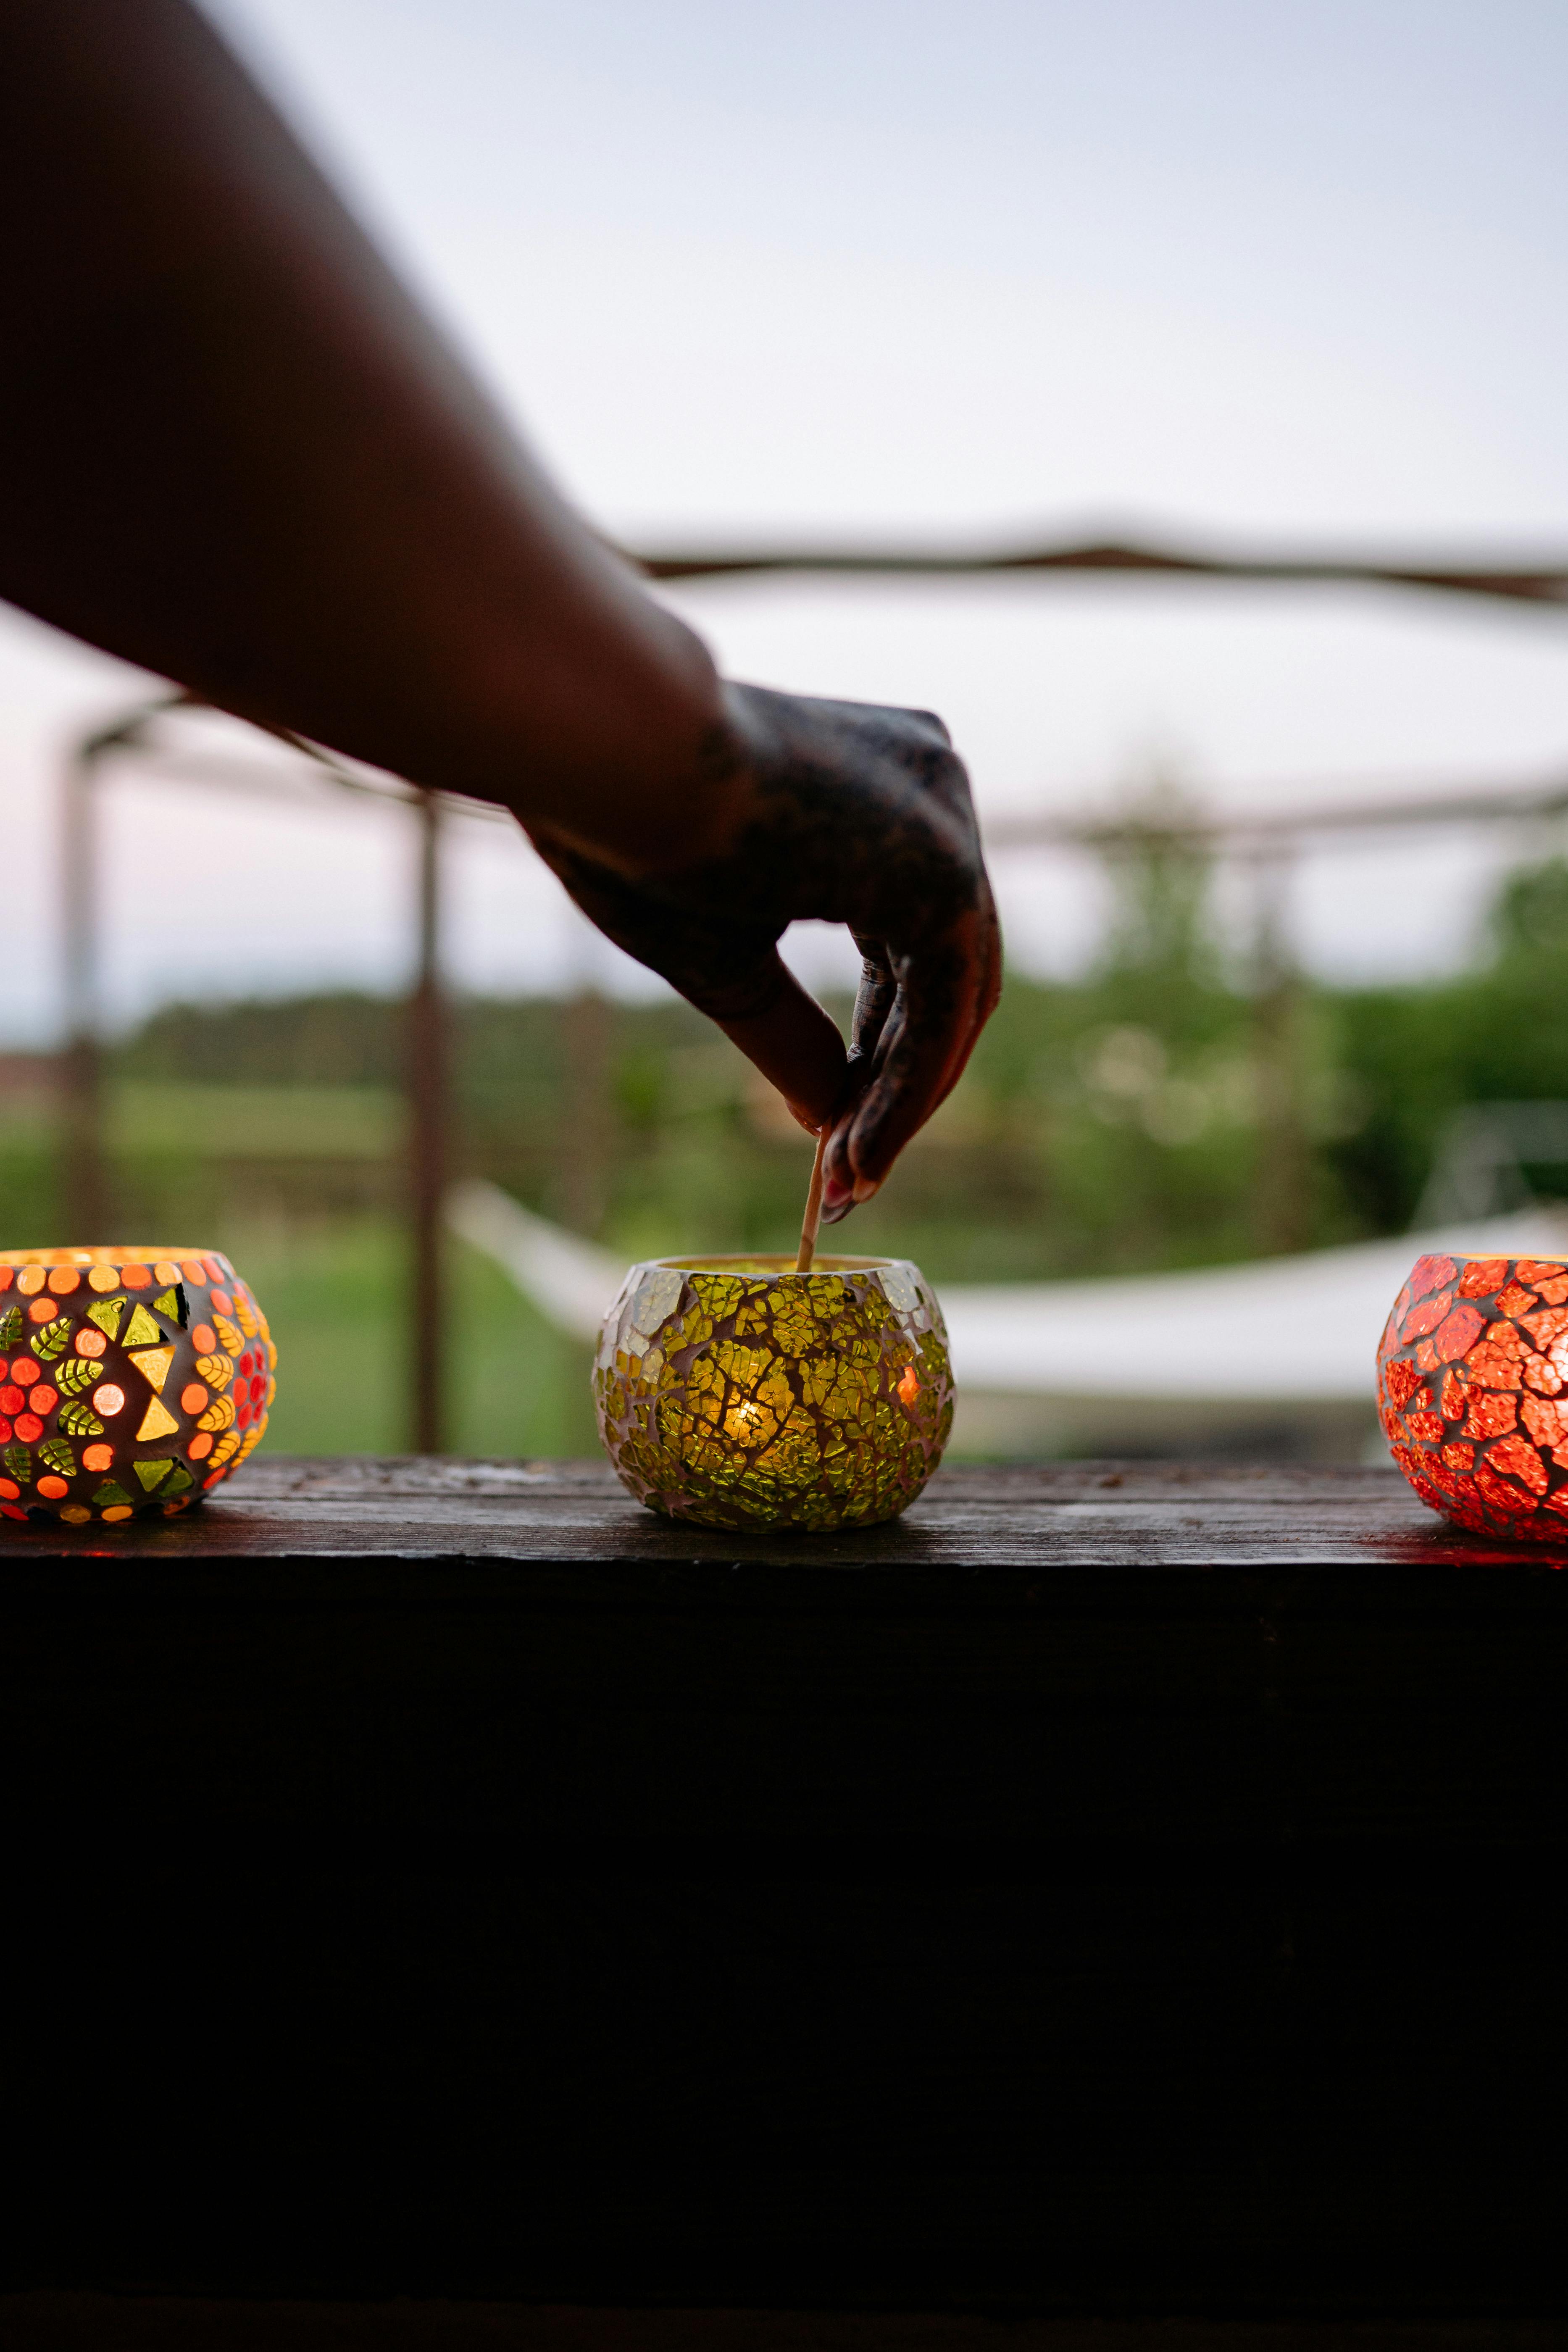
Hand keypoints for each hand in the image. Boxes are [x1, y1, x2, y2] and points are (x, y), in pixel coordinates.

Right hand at [525, 681, 1001, 1221]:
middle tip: (850, 1176)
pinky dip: (906, 1088)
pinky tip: (856, 1152)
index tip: (837, 1135)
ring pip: (952, 997)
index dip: (878, 1053)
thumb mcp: (726, 954)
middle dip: (897, 1086)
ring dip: (902, 1101)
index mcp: (884, 790)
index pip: (909, 950)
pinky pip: (942, 1006)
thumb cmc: (633, 831)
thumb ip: (793, 1031)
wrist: (604, 749)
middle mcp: (934, 792)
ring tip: (847, 1181)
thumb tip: (830, 1120)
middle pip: (942, 978)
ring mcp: (946, 819)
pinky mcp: (941, 867)